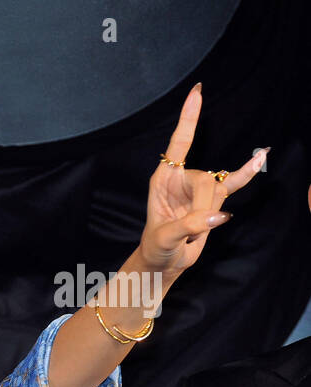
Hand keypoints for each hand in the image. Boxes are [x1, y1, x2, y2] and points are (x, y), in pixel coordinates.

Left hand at [138, 84, 267, 279]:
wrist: (165, 260)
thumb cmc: (158, 247)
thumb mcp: (165, 238)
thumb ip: (190, 226)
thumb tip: (221, 215)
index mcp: (162, 180)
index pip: (178, 143)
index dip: (189, 118)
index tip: (197, 92)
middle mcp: (181, 178)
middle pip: (205, 180)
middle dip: (204, 209)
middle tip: (191, 231)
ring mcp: (199, 187)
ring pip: (220, 190)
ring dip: (211, 214)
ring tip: (194, 232)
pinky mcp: (215, 198)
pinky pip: (235, 182)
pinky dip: (248, 172)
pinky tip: (262, 155)